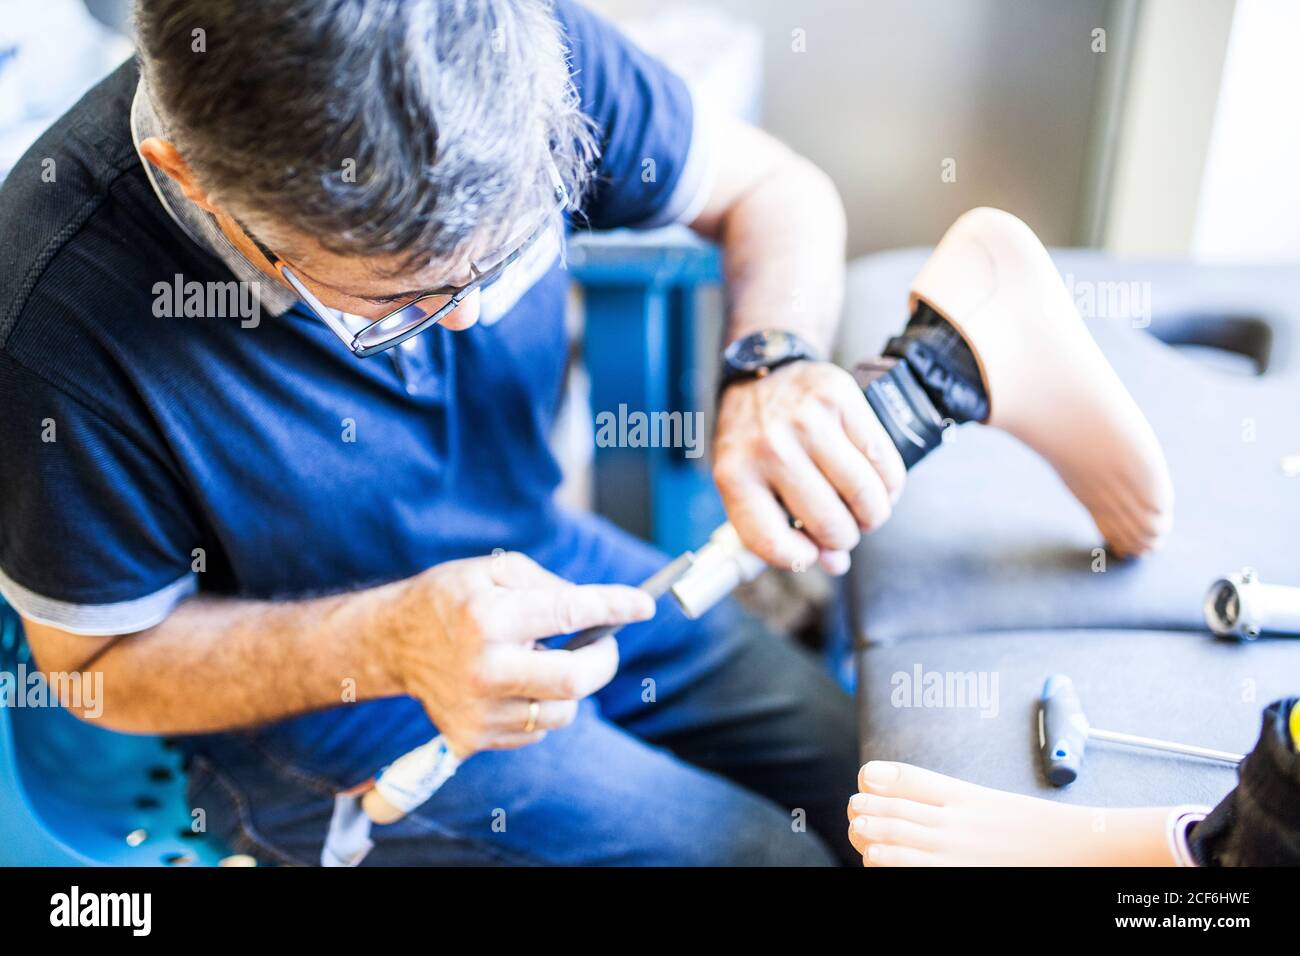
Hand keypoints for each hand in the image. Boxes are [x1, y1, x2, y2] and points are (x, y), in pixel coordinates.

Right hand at [377, 551, 653, 757]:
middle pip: (576, 681)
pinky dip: (542, 706)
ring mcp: (478, 711)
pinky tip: (520, 683)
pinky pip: (536, 730)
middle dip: (604, 661)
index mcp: (489, 620)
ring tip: (548, 661)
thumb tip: (596, 610)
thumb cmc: (449, 598)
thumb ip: (549, 584)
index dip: (615, 607)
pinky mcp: (471, 739)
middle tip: (606, 643)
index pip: (570, 614)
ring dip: (570, 687)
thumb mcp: (494, 569)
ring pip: (561, 712)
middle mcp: (485, 670)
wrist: (391, 643)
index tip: (643, 606)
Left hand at [713, 360, 904, 574]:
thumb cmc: (755, 440)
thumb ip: (783, 529)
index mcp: (735, 475)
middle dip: (846, 538)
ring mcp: (806, 420)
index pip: (772, 542)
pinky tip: (880, 484)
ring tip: (866, 510)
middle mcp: (769, 447)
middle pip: (828, 523)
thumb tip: (837, 563)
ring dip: (873, 514)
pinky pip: (883, 460)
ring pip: (863, 494)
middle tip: (846, 529)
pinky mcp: (840, 398)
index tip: (812, 554)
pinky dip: (890, 483)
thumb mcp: (749, 483)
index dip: (800, 559)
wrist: (762, 376)